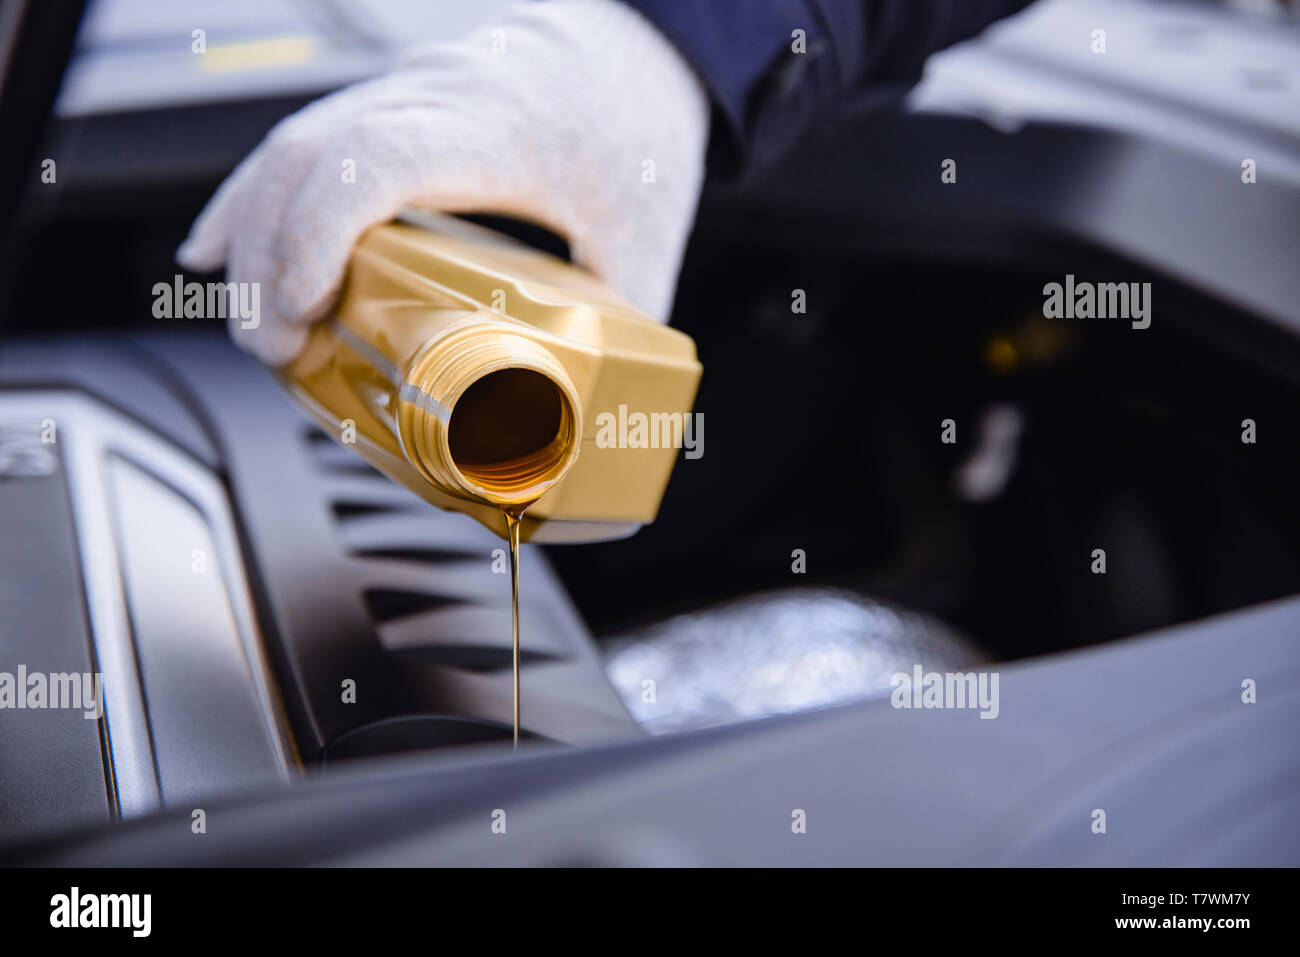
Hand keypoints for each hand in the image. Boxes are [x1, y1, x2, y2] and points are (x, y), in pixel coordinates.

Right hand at [177, 0, 709, 364]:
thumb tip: (588, 406)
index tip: (306, 308)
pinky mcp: (388, 106)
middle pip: (310, 163)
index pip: (375, 162)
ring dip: (252, 236)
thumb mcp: (648, 232)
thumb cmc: (636, 121)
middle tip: (278, 351)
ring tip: (256, 326)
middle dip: (272, 261)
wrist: (633, 44)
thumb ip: (619, 321)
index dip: (321, 234)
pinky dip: (252, 201)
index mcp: (494, 129)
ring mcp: (401, 95)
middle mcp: (432, 99)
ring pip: (291, 149)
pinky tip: (220, 249)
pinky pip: (298, 145)